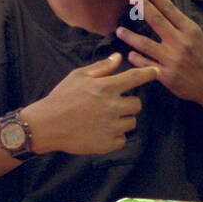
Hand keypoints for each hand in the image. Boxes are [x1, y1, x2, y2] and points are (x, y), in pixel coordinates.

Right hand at [26, 53, 158, 154]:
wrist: (46, 125)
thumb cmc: (61, 98)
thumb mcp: (78, 76)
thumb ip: (102, 68)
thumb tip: (119, 57)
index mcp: (106, 87)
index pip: (136, 78)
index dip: (149, 73)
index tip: (156, 72)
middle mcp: (112, 106)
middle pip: (137, 104)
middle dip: (128, 103)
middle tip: (111, 105)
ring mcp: (111, 126)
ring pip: (131, 122)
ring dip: (122, 120)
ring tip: (102, 119)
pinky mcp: (108, 143)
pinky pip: (122, 139)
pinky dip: (114, 136)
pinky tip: (99, 131)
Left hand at [117, 0, 202, 113]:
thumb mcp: (200, 39)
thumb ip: (182, 28)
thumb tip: (164, 13)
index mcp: (191, 31)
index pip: (170, 8)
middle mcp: (181, 43)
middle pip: (156, 20)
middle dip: (141, 5)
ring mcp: (172, 59)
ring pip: (145, 43)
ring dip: (130, 36)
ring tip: (119, 30)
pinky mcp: (166, 76)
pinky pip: (145, 64)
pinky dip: (136, 58)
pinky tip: (130, 53)